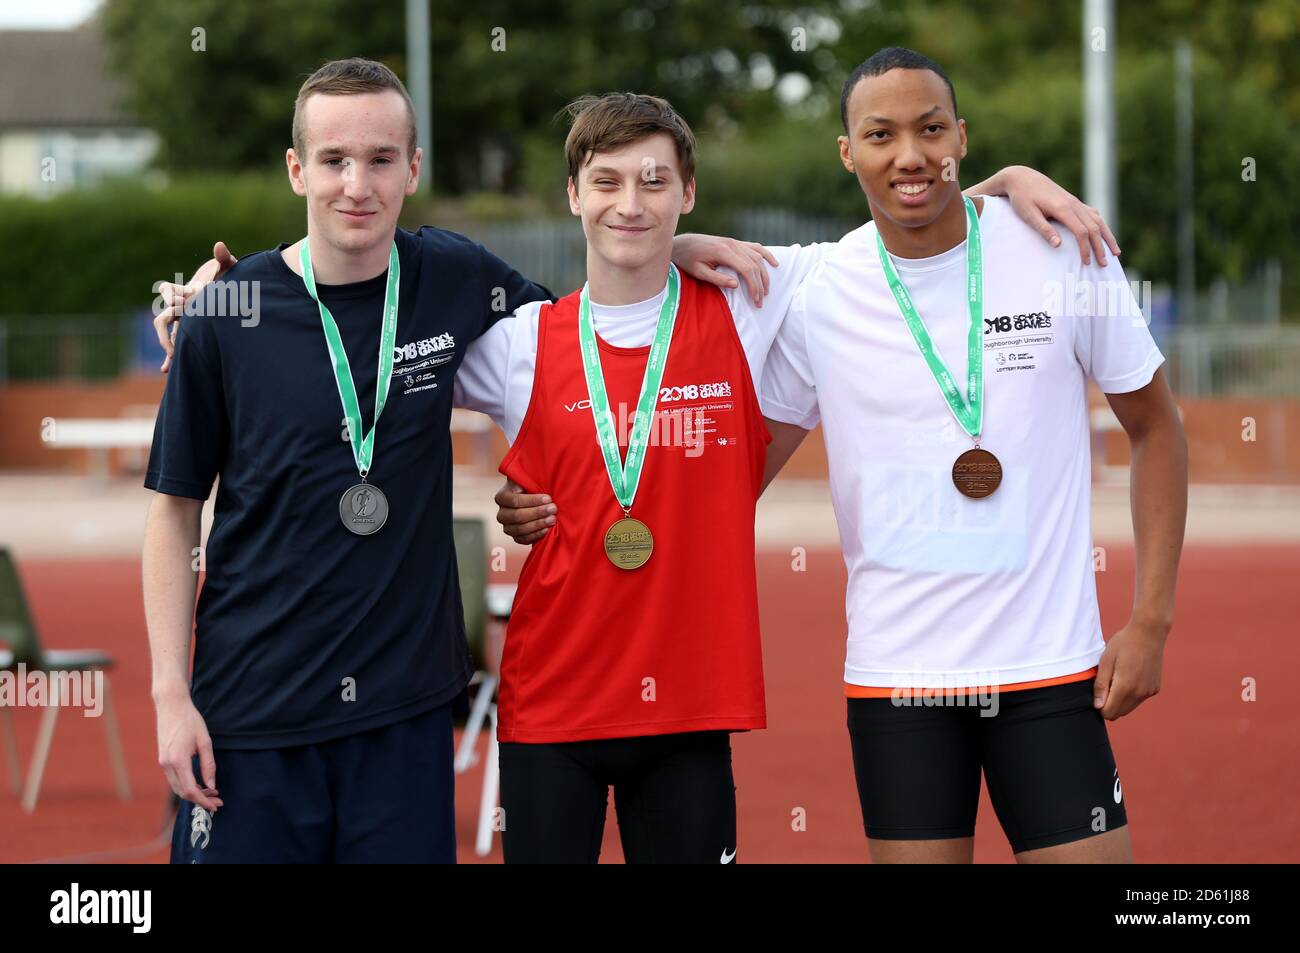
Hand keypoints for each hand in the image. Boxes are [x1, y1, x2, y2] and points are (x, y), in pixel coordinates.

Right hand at [154, 241, 237, 371]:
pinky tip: (167, 370)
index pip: (168, 291)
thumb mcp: (229, 268)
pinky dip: (171, 357)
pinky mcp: (191, 332)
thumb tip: (219, 246)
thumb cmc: (229, 278)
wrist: (231, 291)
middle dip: (167, 328)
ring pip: (167, 332)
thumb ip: (224, 258)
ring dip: (167, 346)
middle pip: (164, 316)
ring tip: (170, 363)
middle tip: (173, 341)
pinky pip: (178, 345)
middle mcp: (182, 306)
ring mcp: (185, 320)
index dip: (171, 297)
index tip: (181, 303)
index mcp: (187, 290)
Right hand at [155, 691, 222, 811]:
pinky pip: (174, 779)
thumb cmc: (190, 721)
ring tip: (211, 793)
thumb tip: (212, 785)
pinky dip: (186, 785)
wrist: (171, 706)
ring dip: (193, 793)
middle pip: (182, 792)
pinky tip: (199, 784)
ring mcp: (162, 763)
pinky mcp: (162, 760)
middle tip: (217, 801)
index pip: (190, 790)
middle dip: (200, 800)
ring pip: (177, 787)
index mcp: (178, 760)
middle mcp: (167, 764)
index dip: (203, 801)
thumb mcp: (205, 742)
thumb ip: (208, 765)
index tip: (215, 805)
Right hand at [494, 479, 555, 544]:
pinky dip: (535, 535)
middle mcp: (502, 514)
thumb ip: (524, 477)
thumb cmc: (531, 488)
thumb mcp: (527, 480)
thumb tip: (523, 478)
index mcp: (502, 497)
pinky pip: (523, 539)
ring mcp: (507, 527)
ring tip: (552, 519)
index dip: (532, 500)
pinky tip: (546, 530)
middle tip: (553, 509)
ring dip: (538, 524)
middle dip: (537, 512)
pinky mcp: (515, 537)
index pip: (515, 500)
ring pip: (520, 529)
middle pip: (517, 516)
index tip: (548, 498)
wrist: (533, 503)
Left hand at [671, 234, 777, 306]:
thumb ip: (717, 279)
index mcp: (723, 252)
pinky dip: (766, 255)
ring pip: (757, 257)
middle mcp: (732, 244)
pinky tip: (774, 264)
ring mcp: (735, 242)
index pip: (746, 269)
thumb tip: (736, 286)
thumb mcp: (698, 272)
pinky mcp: (735, 242)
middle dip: (760, 284)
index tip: (756, 300)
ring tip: (766, 290)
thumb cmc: (688, 260)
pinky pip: (755, 247)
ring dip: (765, 274)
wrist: (682, 243)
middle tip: (760, 301)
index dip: (754, 286)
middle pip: (754, 265)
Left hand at [994, 166, 1119, 266]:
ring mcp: (1075, 202)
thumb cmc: (1022, 198)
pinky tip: (1103, 233)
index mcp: (1063, 208)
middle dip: (1100, 247)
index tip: (1087, 263)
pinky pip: (1092, 214)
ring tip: (1115, 252)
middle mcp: (1073, 204)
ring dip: (1107, 237)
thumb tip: (1058, 245)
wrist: (1022, 178)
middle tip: (1104, 265)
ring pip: (1098, 220)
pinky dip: (1101, 225)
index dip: (1086, 249)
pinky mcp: (1073, 201)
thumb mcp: (1028, 215)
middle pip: (1094, 228)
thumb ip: (1044, 229)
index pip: (1081, 232)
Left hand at [1093, 620, 1166, 719]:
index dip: (1100, 705)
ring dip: (1120, 700)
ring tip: (1118, 677)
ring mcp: (1149, 692)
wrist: (1149, 633)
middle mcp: (1140, 693)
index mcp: (1125, 687)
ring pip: (1129, 708)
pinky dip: (1132, 694)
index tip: (1098, 690)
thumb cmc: (1123, 644)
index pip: (1109, 713)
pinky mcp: (1155, 688)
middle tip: (1107, 682)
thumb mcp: (1105, 662)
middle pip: (1119, 713)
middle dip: (1110, 704)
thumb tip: (1098, 706)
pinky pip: (1139, 699)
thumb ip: (1101, 686)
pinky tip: (1130, 675)